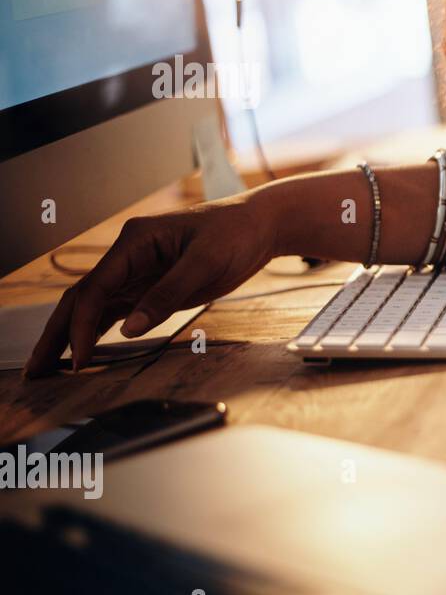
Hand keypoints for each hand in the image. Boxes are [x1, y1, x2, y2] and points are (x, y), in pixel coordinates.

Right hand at [24, 195, 275, 376]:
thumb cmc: (235, 233)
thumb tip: (129, 330)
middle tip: (36, 369)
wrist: (259, 226)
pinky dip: (97, 331)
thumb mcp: (205, 262)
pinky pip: (116, 310)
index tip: (78, 359)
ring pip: (94, 306)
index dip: (81, 326)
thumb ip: (167, 295)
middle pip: (82, 297)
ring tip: (52, 368)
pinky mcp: (151, 286)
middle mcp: (128, 256)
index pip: (95, 288)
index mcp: (134, 241)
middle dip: (58, 333)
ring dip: (72, 335)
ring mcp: (138, 272)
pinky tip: (84, 353)